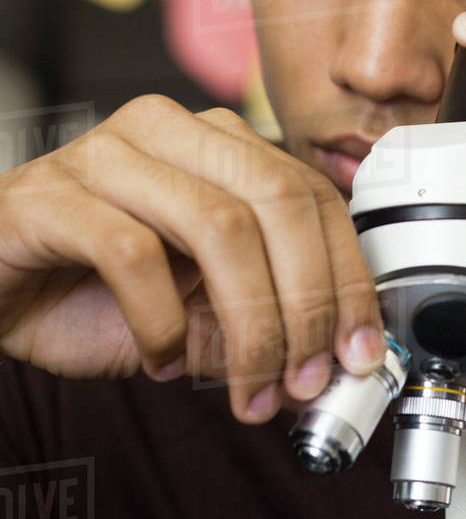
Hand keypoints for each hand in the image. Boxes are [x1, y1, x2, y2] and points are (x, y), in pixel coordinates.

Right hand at [0, 96, 385, 422]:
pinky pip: (132, 253)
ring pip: (220, 225)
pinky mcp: (50, 194)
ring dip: (249, 323)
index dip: (349, 279)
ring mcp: (108, 154)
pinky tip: (162, 359)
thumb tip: (338, 362)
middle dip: (308, 303)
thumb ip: (267, 325)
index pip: (316, 199)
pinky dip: (161, 321)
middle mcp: (173, 133)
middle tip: (309, 376)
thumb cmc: (94, 290)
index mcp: (222, 145)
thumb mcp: (204, 313)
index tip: (361, 350)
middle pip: (280, 202)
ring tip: (249, 385)